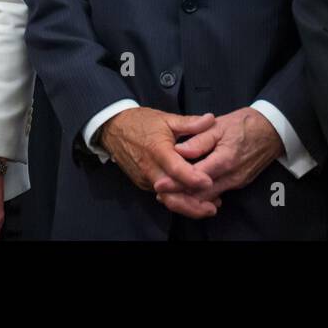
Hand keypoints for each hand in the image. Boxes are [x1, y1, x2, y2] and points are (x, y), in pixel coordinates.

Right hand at [100, 108, 217, 216]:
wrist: (114, 129)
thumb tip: (211, 119)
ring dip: (187, 206)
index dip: (192, 178)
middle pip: (170, 194)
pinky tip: (193, 199)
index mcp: (157, 150)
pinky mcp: (143, 183)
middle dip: (192, 205)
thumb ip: (189, 122)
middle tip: (213, 208)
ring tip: (208, 208)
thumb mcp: (166, 118)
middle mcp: (149, 168)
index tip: (209, 182)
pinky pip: (161, 194)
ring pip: (166, 198)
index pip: (175, 169)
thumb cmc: (142, 122)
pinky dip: (178, 199)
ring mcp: (145, 179)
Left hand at [155, 107, 283, 213]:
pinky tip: (190, 190)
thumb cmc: (245, 124)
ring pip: (209, 197)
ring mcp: (236, 182)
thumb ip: (199, 140)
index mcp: (224, 160)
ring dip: (189, 197)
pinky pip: (218, 192)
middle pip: (201, 194)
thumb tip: (179, 151)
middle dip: (179, 196)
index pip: (195, 177)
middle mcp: (231, 176)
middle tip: (160, 193)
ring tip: (169, 194)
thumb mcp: (220, 126)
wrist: (273, 130)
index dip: (176, 183)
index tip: (159, 184)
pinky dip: (202, 194)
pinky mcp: (239, 183)